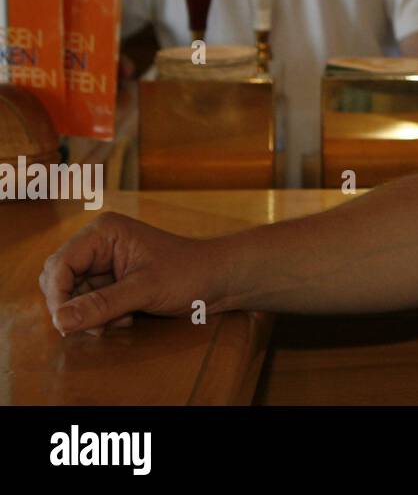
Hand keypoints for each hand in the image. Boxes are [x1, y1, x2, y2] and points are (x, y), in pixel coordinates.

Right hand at [39, 212, 225, 336]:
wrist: (220, 279)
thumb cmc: (190, 273)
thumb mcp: (145, 289)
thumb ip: (102, 304)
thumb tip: (60, 321)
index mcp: (104, 232)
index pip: (59, 264)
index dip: (57, 295)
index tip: (66, 324)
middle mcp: (99, 243)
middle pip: (60, 280)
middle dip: (75, 307)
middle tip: (100, 325)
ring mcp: (104, 262)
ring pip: (73, 296)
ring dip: (91, 315)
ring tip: (121, 321)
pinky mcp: (112, 280)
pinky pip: (89, 303)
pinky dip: (101, 317)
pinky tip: (126, 319)